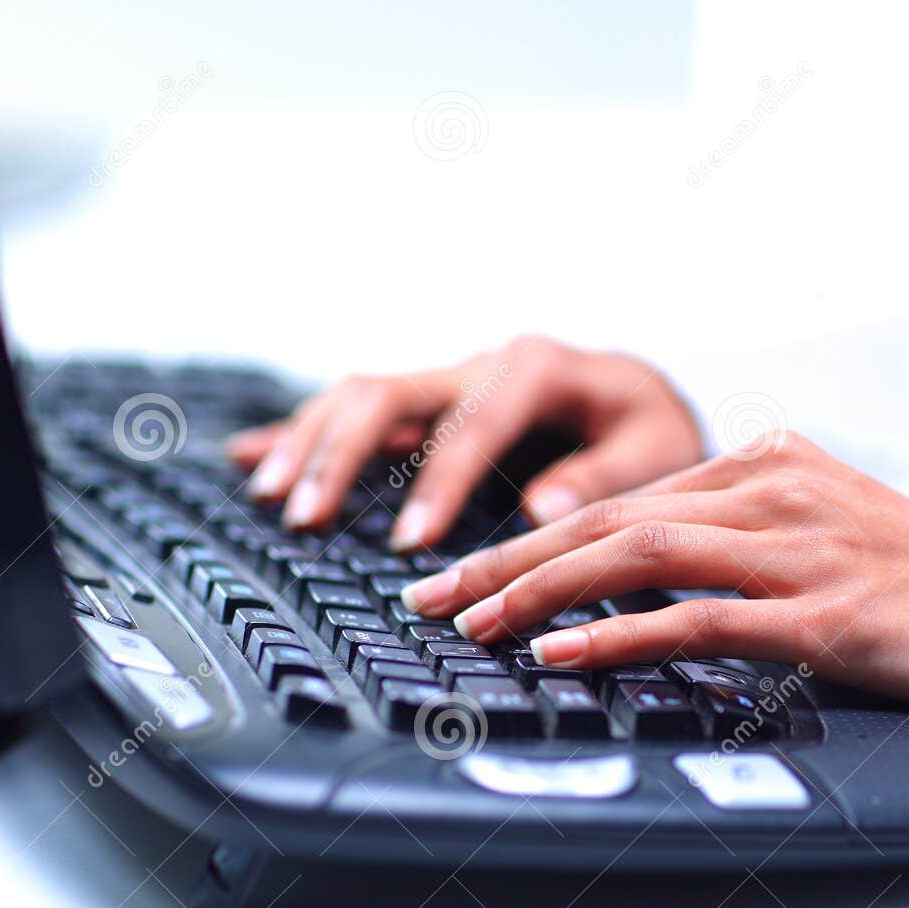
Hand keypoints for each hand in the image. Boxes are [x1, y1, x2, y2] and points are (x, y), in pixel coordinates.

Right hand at [226, 336, 703, 547]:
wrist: (644, 398)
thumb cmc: (653, 428)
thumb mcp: (658, 449)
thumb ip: (607, 474)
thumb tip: (541, 508)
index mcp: (537, 368)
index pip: (471, 424)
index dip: (436, 483)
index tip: (410, 543)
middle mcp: (480, 364)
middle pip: (389, 393)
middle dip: (341, 454)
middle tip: (306, 519)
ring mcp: (448, 380)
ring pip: (359, 395)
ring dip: (309, 443)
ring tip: (272, 499)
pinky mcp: (429, 404)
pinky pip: (355, 412)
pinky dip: (302, 433)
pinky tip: (251, 460)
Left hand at [398, 433, 908, 727]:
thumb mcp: (825, 532)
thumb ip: (738, 536)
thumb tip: (640, 575)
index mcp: (769, 465)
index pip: (622, 497)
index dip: (531, 536)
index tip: (465, 573)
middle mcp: (776, 492)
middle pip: (611, 517)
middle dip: (506, 560)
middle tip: (433, 598)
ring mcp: (802, 549)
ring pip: (639, 555)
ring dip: (542, 592)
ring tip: (471, 624)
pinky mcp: (827, 613)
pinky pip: (700, 619)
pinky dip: (621, 636)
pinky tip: (563, 654)